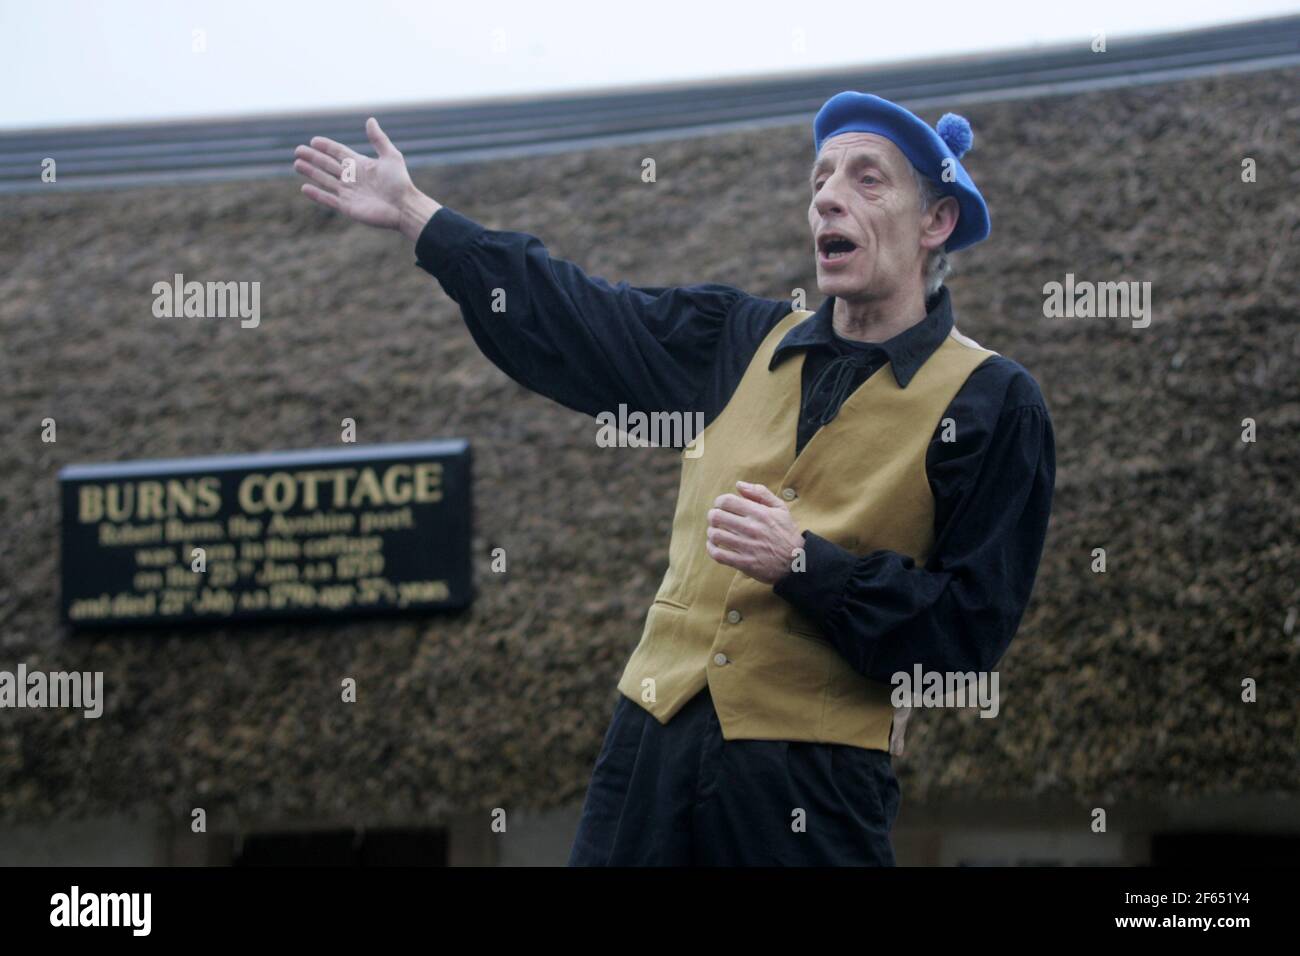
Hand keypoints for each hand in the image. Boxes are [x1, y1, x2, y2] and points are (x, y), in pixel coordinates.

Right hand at [293, 117, 439, 237]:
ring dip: (311, 172)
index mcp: (361, 165)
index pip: (338, 153)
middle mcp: (353, 178)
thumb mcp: (391, 156)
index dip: (326, 146)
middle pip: (328, 165)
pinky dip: (317, 195)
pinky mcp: (348, 207)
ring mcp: (349, 193)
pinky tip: (304, 188)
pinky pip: (329, 199)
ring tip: (297, 164)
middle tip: (298, 151)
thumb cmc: (400, 182)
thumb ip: (379, 139)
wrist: (404, 207)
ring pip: (325, 180)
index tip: (314, 140)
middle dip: (313, 158)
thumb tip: (370, 120)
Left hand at [705, 481, 805, 584]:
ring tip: (716, 532)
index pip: (726, 501)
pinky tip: (714, 546)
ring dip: (711, 532)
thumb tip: (739, 485)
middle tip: (716, 519)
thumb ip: (760, 493)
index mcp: (759, 513)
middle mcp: (751, 528)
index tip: (721, 506)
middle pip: (716, 516)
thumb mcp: (780, 508)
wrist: (797, 562)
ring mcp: (747, 546)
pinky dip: (711, 548)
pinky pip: (718, 554)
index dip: (719, 502)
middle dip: (712, 516)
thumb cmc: (786, 533)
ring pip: (715, 535)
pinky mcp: (744, 563)